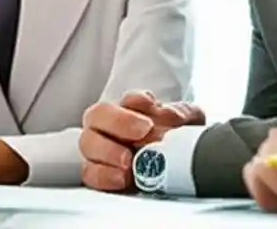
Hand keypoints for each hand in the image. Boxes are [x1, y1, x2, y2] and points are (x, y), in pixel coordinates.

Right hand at [79, 90, 205, 191]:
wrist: (174, 169)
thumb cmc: (176, 141)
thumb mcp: (187, 123)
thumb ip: (181, 114)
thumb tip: (171, 116)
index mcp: (134, 109)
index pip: (130, 98)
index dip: (137, 100)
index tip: (152, 108)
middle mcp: (111, 125)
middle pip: (99, 115)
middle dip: (119, 122)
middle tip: (142, 132)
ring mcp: (101, 149)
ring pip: (88, 143)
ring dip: (107, 151)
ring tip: (128, 162)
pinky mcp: (99, 174)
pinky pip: (90, 173)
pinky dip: (103, 176)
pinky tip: (120, 179)